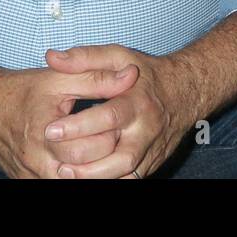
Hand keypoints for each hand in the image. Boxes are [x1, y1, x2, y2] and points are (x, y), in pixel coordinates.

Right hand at [0, 62, 138, 178]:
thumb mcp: (60, 78)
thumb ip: (96, 78)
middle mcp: (34, 160)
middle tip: (114, 141)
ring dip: (90, 171)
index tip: (117, 124)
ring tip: (104, 153)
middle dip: (102, 158)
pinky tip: (88, 163)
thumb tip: (131, 76)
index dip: (108, 137)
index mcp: (43, 132)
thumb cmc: (24, 91)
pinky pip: (58, 185)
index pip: (85, 149)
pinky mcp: (28, 183)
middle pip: (80, 173)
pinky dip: (76, 176)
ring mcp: (30, 176)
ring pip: (70, 183)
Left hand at [43, 44, 202, 178]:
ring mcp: (150, 150)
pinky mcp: (150, 163)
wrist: (185, 92)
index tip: (50, 131)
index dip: (79, 126)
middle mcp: (146, 130)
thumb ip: (85, 57)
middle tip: (56, 162)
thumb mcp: (118, 56)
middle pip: (120, 156)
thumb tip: (52, 58)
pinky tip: (86, 177)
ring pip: (125, 173)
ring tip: (65, 173)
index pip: (109, 117)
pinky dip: (109, 180)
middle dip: (85, 163)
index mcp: (138, 102)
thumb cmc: (146, 74)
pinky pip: (129, 179)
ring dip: (95, 177)